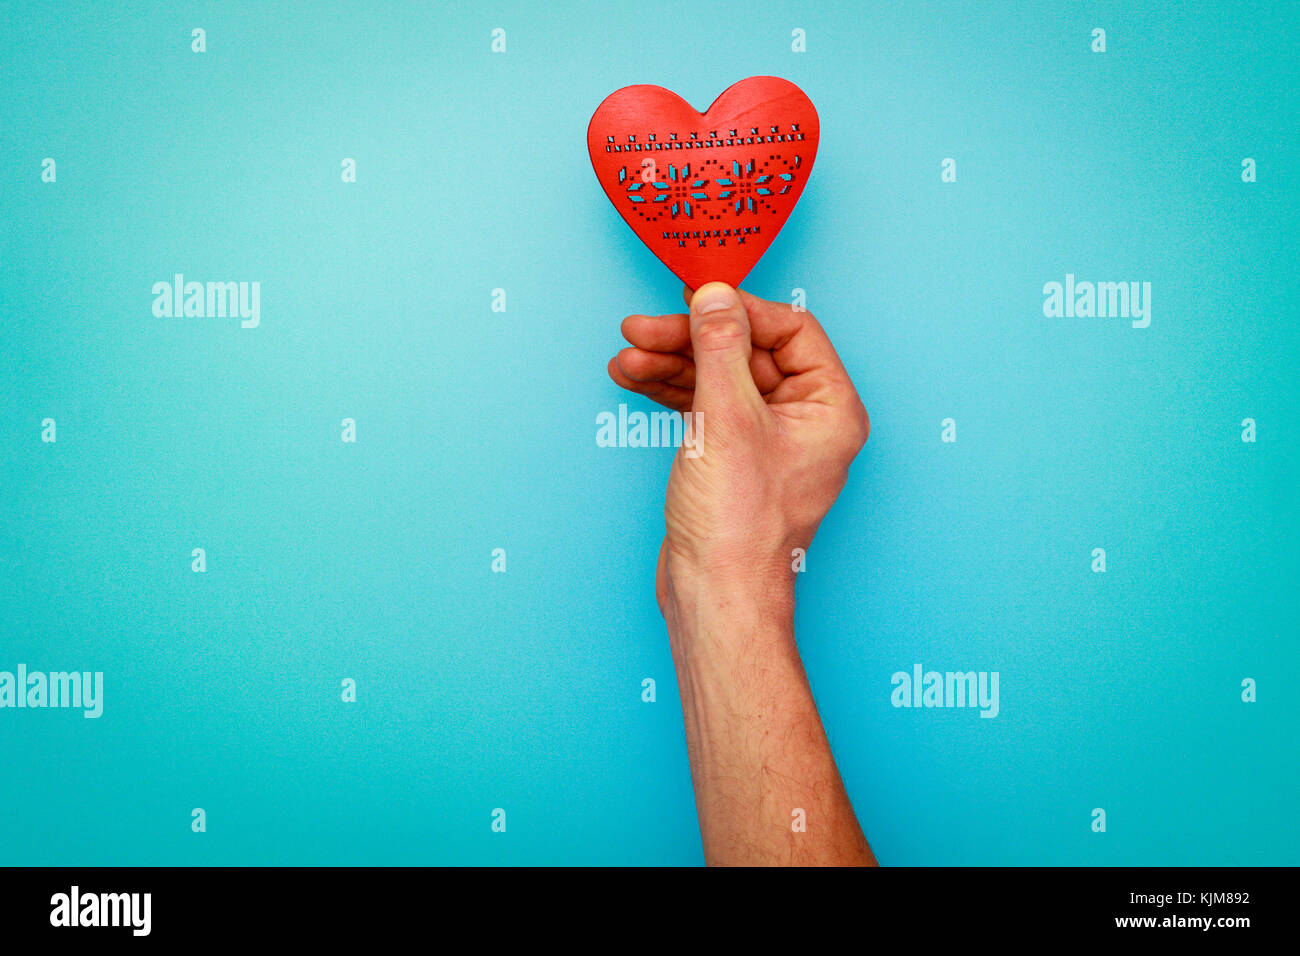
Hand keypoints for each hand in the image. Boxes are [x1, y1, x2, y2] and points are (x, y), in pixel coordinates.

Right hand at [608, 282, 869, 614]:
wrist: (715, 593)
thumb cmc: (739, 525)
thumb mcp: (726, 418)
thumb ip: (720, 347)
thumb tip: (715, 296)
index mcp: (830, 408)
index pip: (790, 331)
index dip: (739, 310)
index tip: (694, 300)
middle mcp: (805, 421)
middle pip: (747, 352)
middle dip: (691, 339)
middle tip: (643, 329)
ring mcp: (767, 440)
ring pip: (720, 378)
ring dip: (672, 364)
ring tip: (627, 357)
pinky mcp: (733, 458)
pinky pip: (705, 406)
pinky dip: (671, 391)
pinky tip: (636, 378)